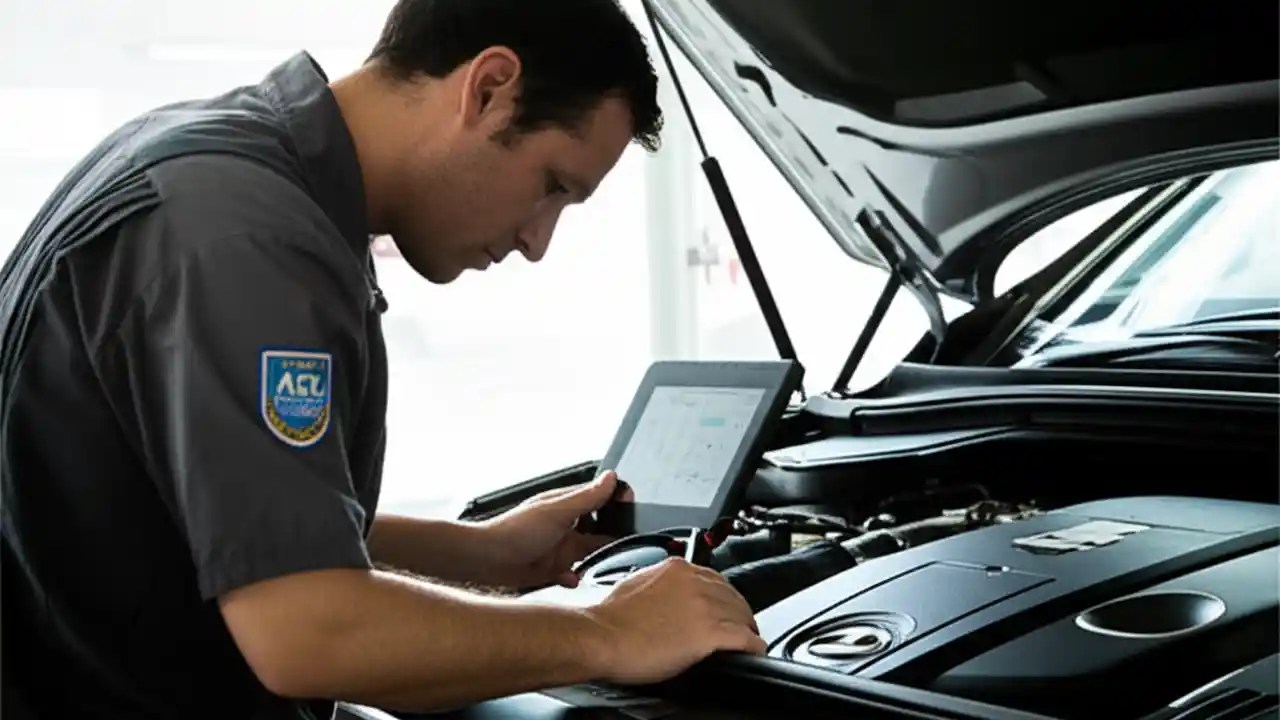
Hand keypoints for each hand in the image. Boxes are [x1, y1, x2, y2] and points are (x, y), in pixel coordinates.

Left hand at [479, 470, 628, 588]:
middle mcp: (564, 525)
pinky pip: (571, 574)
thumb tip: (611, 477)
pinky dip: (575, 577)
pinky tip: (573, 578)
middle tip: (625, 541)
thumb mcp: (557, 511)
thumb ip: (587, 497)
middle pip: (598, 528)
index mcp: (566, 506)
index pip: (598, 498)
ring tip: (603, 563)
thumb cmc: (516, 531)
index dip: (616, 501)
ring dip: (595, 558)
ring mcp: (558, 547)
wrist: (486, 560)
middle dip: (611, 534)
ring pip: (587, 552)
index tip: (631, 507)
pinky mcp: (550, 569)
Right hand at [584, 557, 765, 684]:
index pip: (715, 579)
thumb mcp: (635, 585)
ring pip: (742, 616)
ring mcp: (704, 607)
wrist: (600, 637)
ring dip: (747, 630)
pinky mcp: (709, 633)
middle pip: (733, 596)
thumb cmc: (609, 618)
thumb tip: (664, 598)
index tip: (723, 609)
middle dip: (738, 613)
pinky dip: (753, 646)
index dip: (723, 598)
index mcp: (677, 569)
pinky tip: (753, 651)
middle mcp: (694, 583)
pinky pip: (744, 639)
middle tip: (739, 628)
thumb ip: (658, 586)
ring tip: (748, 642)